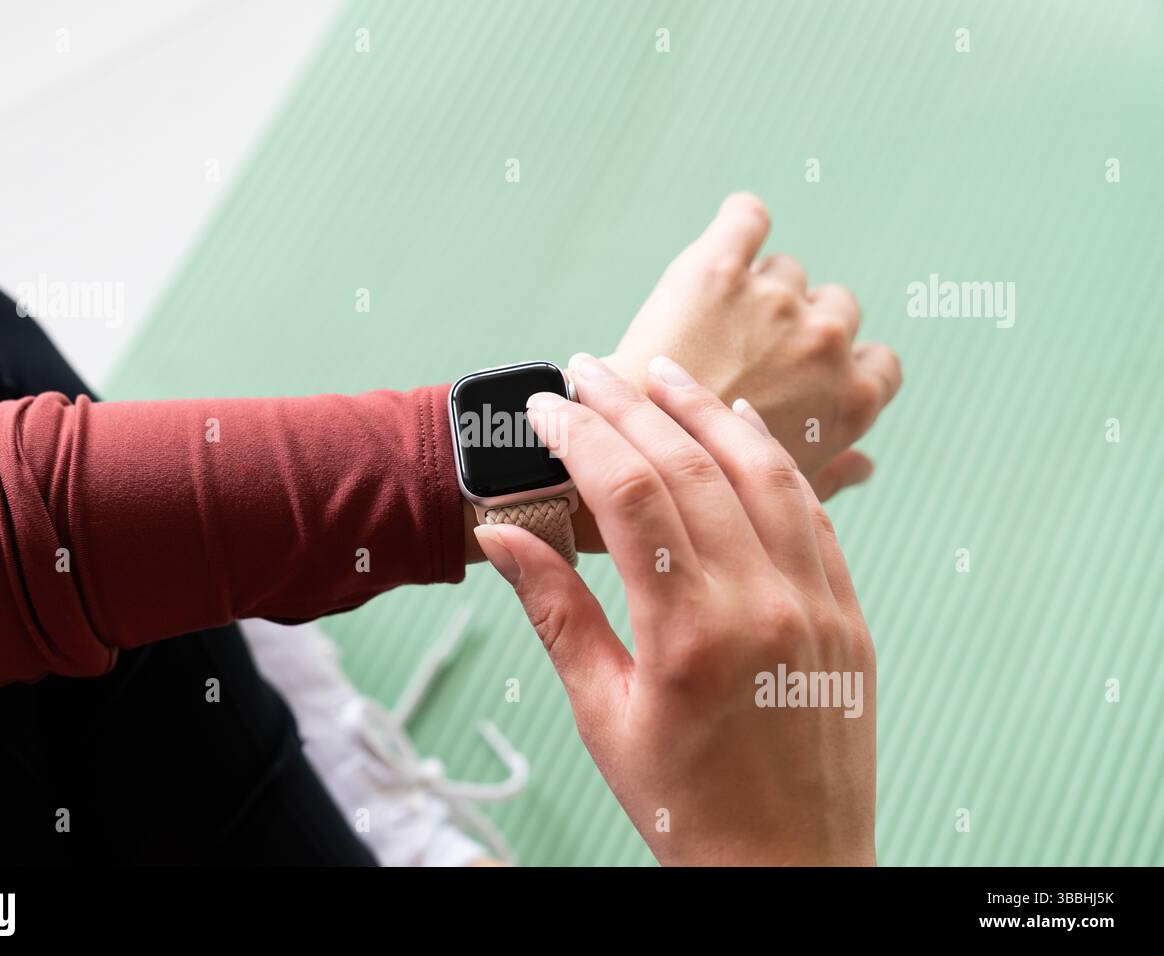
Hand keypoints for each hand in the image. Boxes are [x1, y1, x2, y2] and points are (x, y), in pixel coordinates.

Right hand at [473, 354, 876, 865]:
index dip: (583, 437)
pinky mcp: (848, 614)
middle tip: (590, 369)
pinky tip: (744, 427)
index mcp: (690, 636)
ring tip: (663, 373)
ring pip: (764, 473)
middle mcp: (763, 605)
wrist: (790, 870)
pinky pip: (815, 513)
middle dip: (634, 405)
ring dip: (710, 411)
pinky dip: (777, 460)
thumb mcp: (602, 715)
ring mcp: (817, 605)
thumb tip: (502, 535)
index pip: (630, 497)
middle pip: (693, 466)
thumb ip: (556, 612)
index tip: (547, 407)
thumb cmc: (685, 807)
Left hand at [604, 192, 900, 500]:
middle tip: (749, 351)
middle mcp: (827, 342)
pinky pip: (747, 219)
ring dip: (758, 289)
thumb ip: (835, 472)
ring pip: (784, 272)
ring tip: (712, 323)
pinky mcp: (721, 268)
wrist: (630, 455)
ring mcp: (775, 300)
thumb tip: (866, 464)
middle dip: (798, 325)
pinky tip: (728, 238)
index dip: (847, 364)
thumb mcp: (785, 491)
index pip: (881, 363)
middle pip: (836, 306)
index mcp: (853, 399)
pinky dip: (740, 221)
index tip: (810, 373)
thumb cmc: (709, 486)